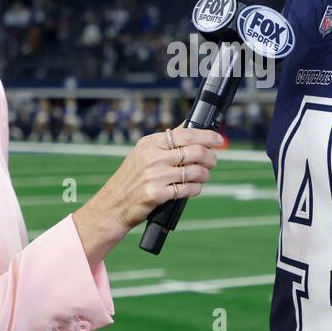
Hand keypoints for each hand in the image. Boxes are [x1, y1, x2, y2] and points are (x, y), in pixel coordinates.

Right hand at [72, 124, 223, 264]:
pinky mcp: (157, 194)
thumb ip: (166, 141)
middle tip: (213, 161)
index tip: (219, 140)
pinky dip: (196, 188)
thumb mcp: (143, 153)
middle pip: (195, 152)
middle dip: (210, 157)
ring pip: (195, 171)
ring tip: (204, 176)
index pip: (186, 134)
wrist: (112, 205)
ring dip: (205, 174)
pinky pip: (188, 189)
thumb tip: (188, 125)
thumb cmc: (132, 179)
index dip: (207, 136)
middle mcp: (152, 157)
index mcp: (150, 143)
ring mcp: (154, 176)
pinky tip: (195, 188)